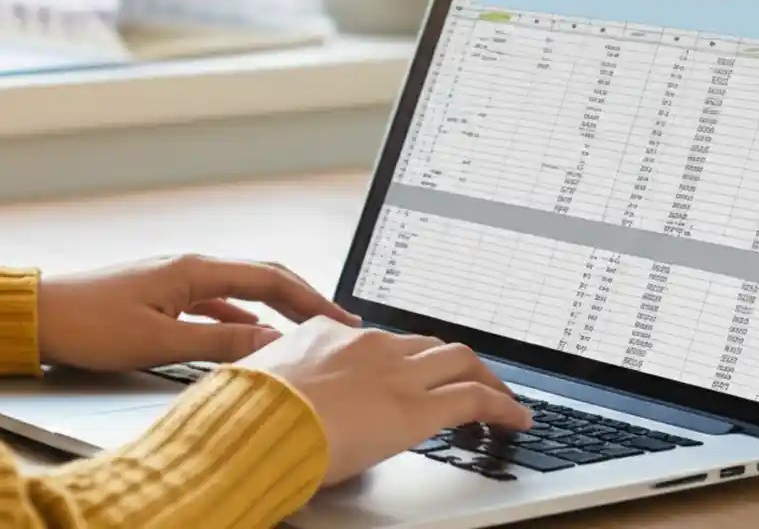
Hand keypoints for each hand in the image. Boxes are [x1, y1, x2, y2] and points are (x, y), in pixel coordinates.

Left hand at [37, 254, 359, 371]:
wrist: (37, 315)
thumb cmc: (89, 324)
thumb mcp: (159, 342)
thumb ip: (219, 343)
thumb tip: (272, 343)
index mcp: (195, 270)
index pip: (270, 281)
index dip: (310, 300)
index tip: (341, 320)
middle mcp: (191, 267)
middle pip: (263, 279)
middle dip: (304, 299)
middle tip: (339, 322)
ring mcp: (178, 279)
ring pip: (242, 292)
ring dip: (276, 309)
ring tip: (306, 329)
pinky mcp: (164, 295)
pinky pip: (218, 304)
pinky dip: (244, 319)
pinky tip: (253, 335)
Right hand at [236, 316, 532, 484]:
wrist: (254, 424)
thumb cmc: (243, 413)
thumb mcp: (252, 384)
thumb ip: (275, 383)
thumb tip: (272, 397)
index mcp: (325, 334)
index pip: (378, 341)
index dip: (401, 359)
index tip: (407, 374)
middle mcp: (367, 343)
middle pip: (427, 344)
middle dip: (452, 362)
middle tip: (469, 380)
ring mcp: (395, 371)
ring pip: (460, 360)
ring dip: (485, 378)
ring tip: (500, 399)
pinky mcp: (417, 406)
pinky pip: (476, 397)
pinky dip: (502, 405)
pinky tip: (515, 419)